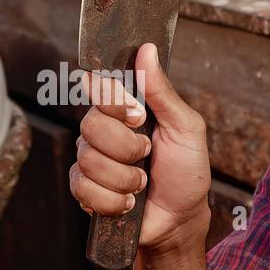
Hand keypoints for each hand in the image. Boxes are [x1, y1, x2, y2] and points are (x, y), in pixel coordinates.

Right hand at [69, 43, 210, 252]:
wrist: (180, 219)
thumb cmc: (186, 171)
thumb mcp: (186, 128)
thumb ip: (162, 91)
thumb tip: (147, 50)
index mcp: (125, 110)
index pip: (100, 89)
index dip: (114, 103)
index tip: (138, 116)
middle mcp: (103, 131)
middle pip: (90, 125)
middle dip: (126, 148)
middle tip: (147, 155)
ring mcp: (90, 160)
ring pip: (87, 160)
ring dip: (124, 178)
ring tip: (141, 184)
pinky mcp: (84, 190)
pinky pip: (83, 188)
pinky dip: (112, 200)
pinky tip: (128, 202)